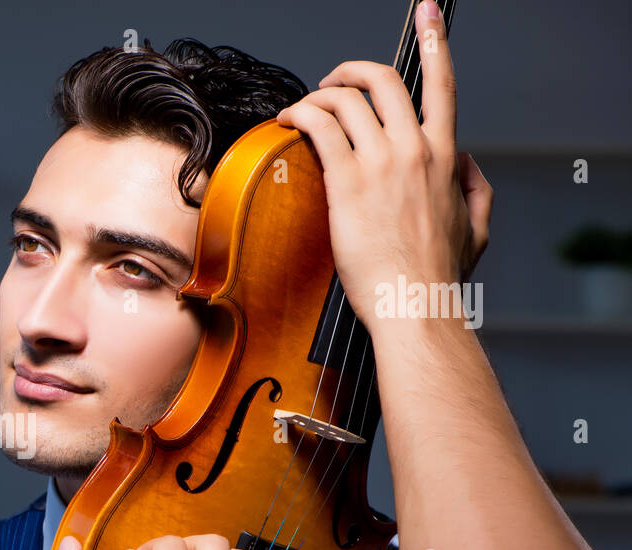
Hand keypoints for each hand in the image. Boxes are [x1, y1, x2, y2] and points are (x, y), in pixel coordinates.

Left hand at [274, 0, 492, 325]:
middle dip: (353, 70)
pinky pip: (320, 126)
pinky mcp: (348, 182)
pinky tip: (289, 122)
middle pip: (384, 80)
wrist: (414, 304)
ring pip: (346, 98)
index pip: (442, 85)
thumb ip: (475, 190)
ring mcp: (381, 163)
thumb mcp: (476, 229)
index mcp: (446, 156)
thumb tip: (468, 166)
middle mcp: (415, 149)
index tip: (428, 15)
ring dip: (318, 94)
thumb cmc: (436, 277)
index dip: (436, 42)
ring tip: (302, 109)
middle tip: (333, 82)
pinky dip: (301, 114)